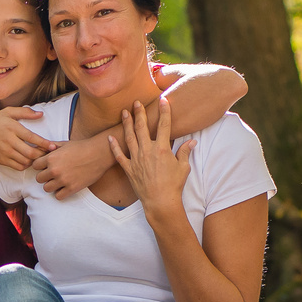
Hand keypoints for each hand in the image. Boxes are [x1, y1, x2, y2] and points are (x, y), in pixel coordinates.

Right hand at [0, 107, 54, 169]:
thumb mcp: (7, 112)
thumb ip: (24, 112)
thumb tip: (41, 114)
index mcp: (12, 127)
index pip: (31, 137)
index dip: (44, 143)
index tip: (53, 146)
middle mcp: (9, 141)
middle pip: (30, 152)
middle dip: (42, 154)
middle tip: (48, 154)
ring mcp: (5, 152)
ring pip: (26, 161)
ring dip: (35, 160)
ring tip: (40, 157)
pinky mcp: (2, 160)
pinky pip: (18, 166)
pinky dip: (26, 165)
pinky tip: (28, 160)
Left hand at [31, 136, 108, 198]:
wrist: (99, 154)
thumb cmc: (82, 147)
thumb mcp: (65, 144)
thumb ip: (52, 147)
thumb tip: (44, 148)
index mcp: (51, 158)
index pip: (34, 166)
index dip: (40, 166)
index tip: (46, 166)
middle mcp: (55, 170)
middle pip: (38, 179)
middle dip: (44, 176)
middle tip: (52, 174)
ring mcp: (63, 180)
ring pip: (46, 188)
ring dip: (51, 185)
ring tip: (59, 181)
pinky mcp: (72, 188)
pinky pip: (58, 196)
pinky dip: (61, 192)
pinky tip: (66, 187)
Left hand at [109, 97, 192, 212]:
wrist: (160, 202)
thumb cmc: (174, 185)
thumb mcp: (183, 168)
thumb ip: (185, 152)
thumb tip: (192, 142)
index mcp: (162, 149)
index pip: (164, 125)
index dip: (164, 112)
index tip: (163, 100)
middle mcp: (147, 151)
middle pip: (142, 127)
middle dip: (139, 113)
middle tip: (136, 102)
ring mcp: (136, 159)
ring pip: (129, 137)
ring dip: (126, 124)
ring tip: (124, 112)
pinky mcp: (128, 168)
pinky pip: (118, 155)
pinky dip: (113, 146)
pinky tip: (110, 137)